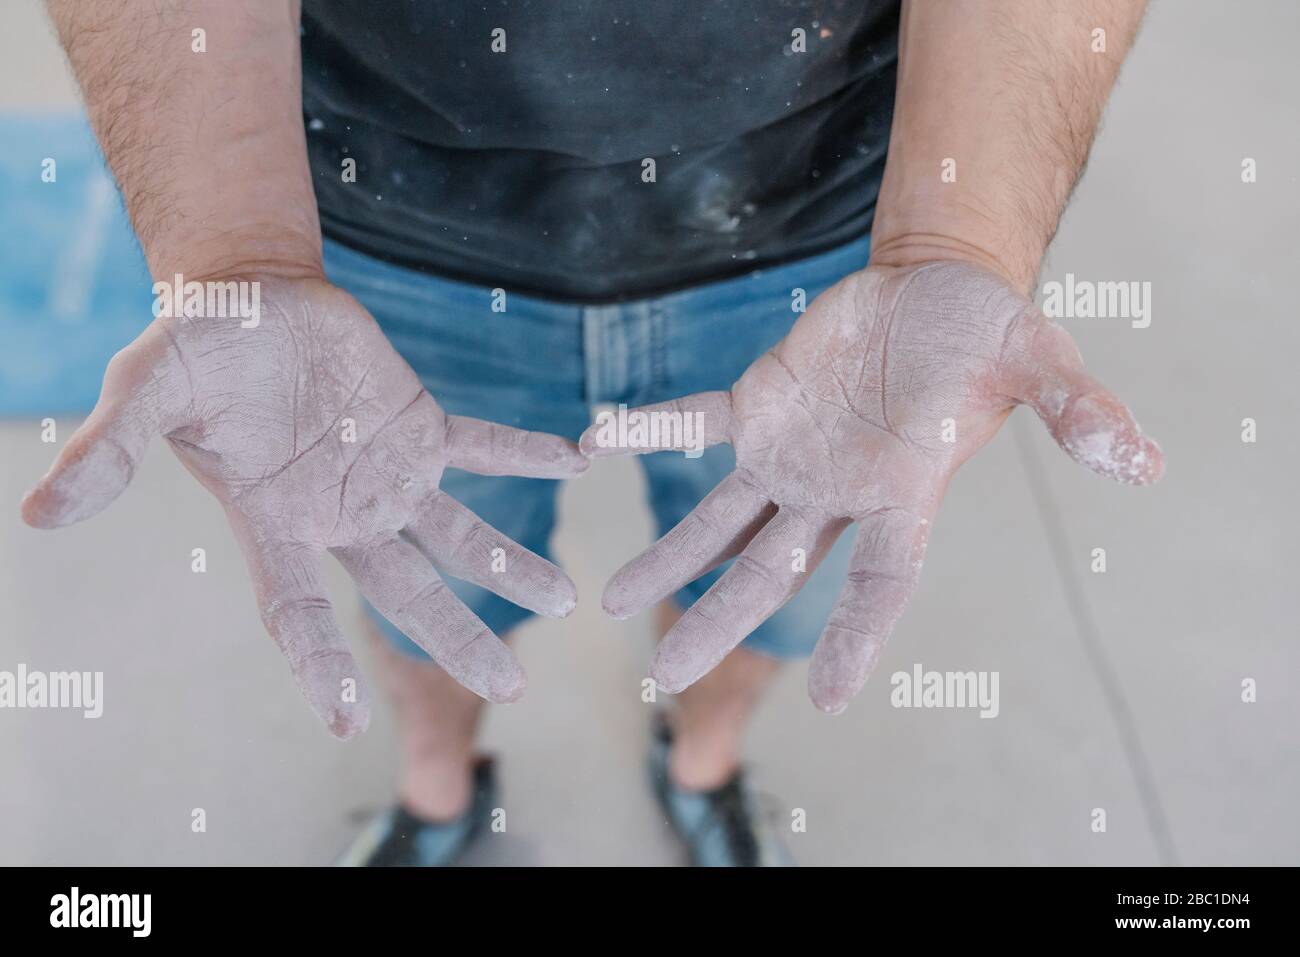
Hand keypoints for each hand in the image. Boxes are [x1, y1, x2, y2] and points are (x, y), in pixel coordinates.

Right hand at [22, 276, 587, 736]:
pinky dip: (524, 454)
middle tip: (512, 687)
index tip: (345, 720)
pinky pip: (480, 446)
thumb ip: (111, 450)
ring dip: (509, 560)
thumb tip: (37, 515)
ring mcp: (385, 474)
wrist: (249, 298)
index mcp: (274, 521)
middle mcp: (338, 513)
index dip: (315, 663)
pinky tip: (574, 461)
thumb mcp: (147, 388)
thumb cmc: (195, 346)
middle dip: (456, 638)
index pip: (294, 609)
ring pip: (455, 534)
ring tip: (566, 592)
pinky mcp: (418, 426)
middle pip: (405, 593)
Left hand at [580, 261, 1161, 712]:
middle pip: (769, 571)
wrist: (935, 288)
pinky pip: (695, 423)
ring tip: (608, 596)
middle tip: (661, 676)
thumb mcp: (1039, 360)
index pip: (880, 582)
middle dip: (717, 619)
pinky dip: (650, 429)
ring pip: (720, 519)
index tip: (828, 698)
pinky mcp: (759, 404)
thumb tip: (1144, 460)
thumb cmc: (989, 334)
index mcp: (901, 496)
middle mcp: (836, 493)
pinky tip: (595, 443)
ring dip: (666, 553)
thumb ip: (1077, 410)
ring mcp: (791, 454)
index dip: (857, 635)